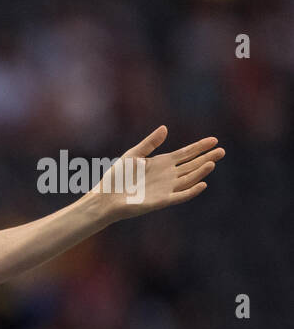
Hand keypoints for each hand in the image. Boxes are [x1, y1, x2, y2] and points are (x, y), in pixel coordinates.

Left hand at [96, 126, 224, 221]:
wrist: (105, 198)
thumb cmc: (117, 178)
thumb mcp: (133, 155)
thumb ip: (149, 143)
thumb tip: (165, 128)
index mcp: (161, 163)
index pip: (185, 154)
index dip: (199, 147)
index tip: (214, 140)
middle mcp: (167, 176)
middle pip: (192, 165)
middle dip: (206, 158)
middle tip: (222, 150)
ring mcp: (166, 189)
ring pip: (189, 179)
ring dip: (200, 172)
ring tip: (212, 163)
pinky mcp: (161, 201)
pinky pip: (180, 196)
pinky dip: (191, 190)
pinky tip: (202, 184)